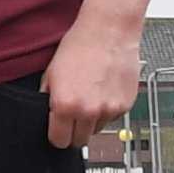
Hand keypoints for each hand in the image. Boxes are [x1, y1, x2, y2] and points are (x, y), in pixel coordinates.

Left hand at [42, 6, 141, 150]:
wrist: (108, 31)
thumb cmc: (79, 46)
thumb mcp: (51, 73)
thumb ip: (47, 98)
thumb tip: (47, 115)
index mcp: (65, 105)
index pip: (59, 141)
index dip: (56, 136)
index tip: (57, 131)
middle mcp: (88, 111)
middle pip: (80, 141)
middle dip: (74, 132)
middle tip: (72, 117)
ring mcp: (109, 109)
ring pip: (97, 130)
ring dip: (92, 121)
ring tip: (89, 97)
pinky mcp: (126, 105)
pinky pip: (112, 118)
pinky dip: (107, 110)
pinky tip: (103, 91)